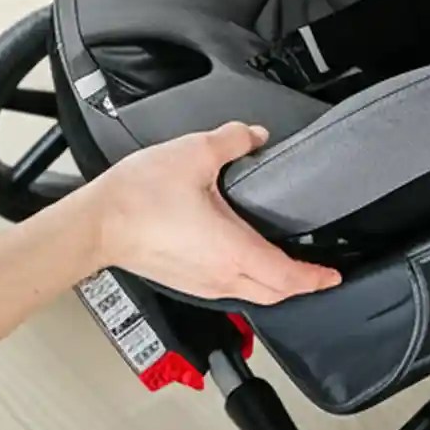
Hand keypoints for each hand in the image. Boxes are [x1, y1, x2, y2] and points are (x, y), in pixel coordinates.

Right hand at [83, 123, 341, 304]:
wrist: (96, 223)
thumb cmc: (138, 197)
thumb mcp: (195, 153)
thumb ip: (233, 140)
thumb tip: (254, 135)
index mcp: (233, 250)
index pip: (288, 277)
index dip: (316, 278)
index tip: (332, 274)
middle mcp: (221, 274)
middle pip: (275, 293)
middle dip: (301, 285)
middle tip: (318, 272)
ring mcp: (202, 283)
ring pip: (252, 294)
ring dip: (274, 284)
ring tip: (288, 267)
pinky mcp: (185, 281)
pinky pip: (229, 289)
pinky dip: (249, 281)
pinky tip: (246, 260)